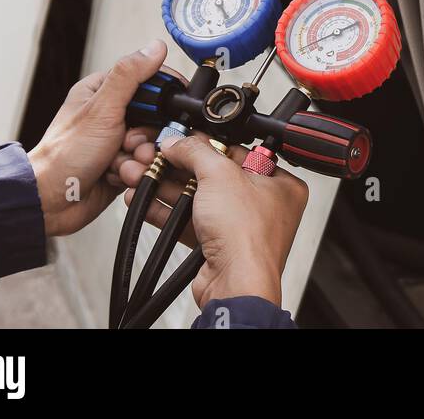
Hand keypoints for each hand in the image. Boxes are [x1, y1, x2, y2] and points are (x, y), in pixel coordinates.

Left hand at [28, 41, 168, 236]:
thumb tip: (154, 47)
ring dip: (140, 158)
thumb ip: (130, 76)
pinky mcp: (122, 165)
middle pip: (155, 119)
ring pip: (152, 145)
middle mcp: (111, 116)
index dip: (162, 98)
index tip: (169, 109)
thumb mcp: (102, 109)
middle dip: (148, 137)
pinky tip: (116, 176)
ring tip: (120, 164)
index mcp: (103, 93)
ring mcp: (117, 142)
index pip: (148, 83)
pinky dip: (134, 173)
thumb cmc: (65, 154)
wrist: (52, 199)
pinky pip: (145, 165)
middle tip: (130, 144)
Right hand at [116, 134, 309, 308]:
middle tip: (157, 157)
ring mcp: (240, 226)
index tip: (182, 139)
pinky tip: (145, 200)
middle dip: (179, 167)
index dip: (207, 144)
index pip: (239, 152)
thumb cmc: (248, 238)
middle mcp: (264, 205)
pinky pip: (189, 221)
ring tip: (143, 175)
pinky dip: (167, 211)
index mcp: (281, 185)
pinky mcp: (217, 244)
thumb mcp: (220, 176)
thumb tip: (179, 141)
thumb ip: (196, 152)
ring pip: (198, 199)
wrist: (235, 284)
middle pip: (214, 176)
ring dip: (167, 187)